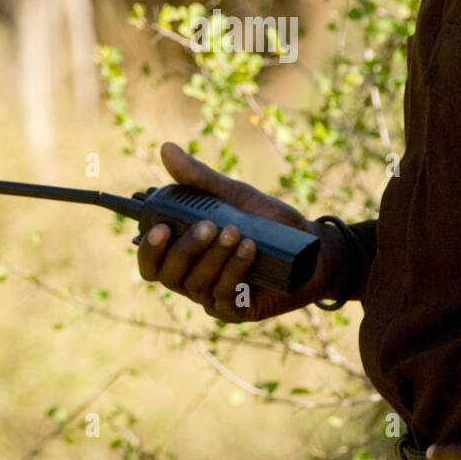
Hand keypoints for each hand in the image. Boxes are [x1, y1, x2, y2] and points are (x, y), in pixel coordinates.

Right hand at [136, 141, 346, 322]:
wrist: (310, 248)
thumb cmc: (267, 222)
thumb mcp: (233, 195)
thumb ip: (199, 178)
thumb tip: (166, 148)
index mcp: (183, 254)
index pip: (150, 260)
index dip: (149, 248)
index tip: (160, 227)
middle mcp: (191, 279)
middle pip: (167, 274)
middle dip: (186, 249)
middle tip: (208, 225)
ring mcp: (211, 298)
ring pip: (196, 284)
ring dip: (215, 257)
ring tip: (236, 232)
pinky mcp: (235, 311)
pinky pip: (224, 295)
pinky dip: (234, 270)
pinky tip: (249, 250)